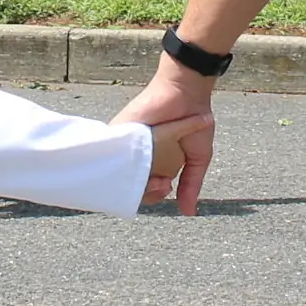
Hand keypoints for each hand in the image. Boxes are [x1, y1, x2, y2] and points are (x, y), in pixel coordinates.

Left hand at [112, 60, 217, 213]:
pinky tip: (129, 170)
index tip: (167, 186)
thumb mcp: (198, 158)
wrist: (187, 92)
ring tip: (154, 177)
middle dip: (145, 192)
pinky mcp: (119, 132)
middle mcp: (138, 156)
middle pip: (130, 186)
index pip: (146, 189)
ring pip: (118, 175)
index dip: (154, 194)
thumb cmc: (195, 121)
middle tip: (162, 184)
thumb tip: (189, 213)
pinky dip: (114, 166)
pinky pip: (108, 154)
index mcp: (155, 163)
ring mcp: (127, 145)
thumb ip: (192, 185)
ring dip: (133, 183)